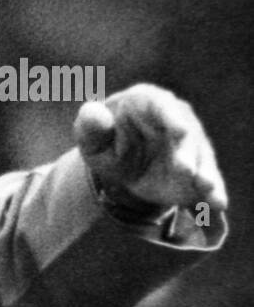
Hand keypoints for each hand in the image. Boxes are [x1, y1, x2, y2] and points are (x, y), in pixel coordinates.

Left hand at [73, 84, 226, 215]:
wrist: (119, 162)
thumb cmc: (103, 141)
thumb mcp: (90, 137)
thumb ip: (90, 126)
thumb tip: (93, 114)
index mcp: (146, 102)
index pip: (161, 105)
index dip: (172, 118)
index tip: (180, 132)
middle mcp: (176, 118)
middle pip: (187, 133)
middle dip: (187, 153)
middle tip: (186, 171)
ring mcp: (190, 144)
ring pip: (201, 157)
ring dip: (205, 173)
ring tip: (206, 188)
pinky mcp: (197, 168)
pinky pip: (208, 180)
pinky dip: (213, 192)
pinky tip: (217, 204)